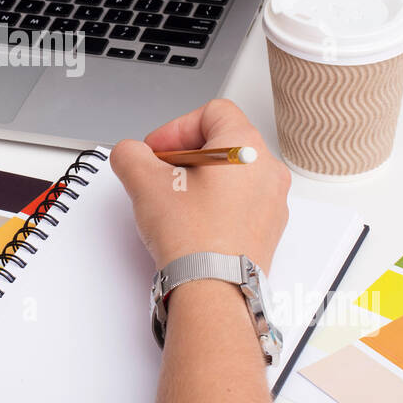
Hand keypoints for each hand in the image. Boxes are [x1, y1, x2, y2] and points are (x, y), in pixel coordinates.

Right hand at [110, 99, 289, 272]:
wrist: (213, 289)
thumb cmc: (193, 237)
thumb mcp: (144, 182)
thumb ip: (130, 154)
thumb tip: (129, 153)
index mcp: (246, 146)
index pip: (212, 112)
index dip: (176, 128)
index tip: (157, 151)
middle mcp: (268, 170)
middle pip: (222, 142)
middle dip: (185, 156)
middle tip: (161, 175)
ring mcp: (273, 201)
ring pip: (232, 175)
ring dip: (200, 181)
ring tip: (174, 203)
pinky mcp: (268, 229)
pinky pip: (241, 203)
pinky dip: (216, 205)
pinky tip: (192, 223)